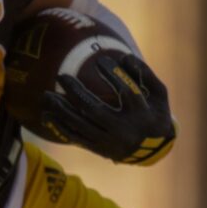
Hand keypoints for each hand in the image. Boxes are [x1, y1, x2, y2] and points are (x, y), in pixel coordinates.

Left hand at [34, 45, 175, 165]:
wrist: (154, 150)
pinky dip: (60, 127)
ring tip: (47, 95)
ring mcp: (110, 142)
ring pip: (81, 126)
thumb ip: (145, 73)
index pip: (126, 92)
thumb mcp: (159, 93)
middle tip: (61, 76)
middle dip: (76, 92)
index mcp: (141, 114)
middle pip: (95, 110)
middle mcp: (124, 129)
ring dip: (62, 110)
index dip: (113, 75)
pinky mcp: (99, 149)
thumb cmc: (155, 114)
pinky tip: (48, 115)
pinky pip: (76, 138)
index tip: (100, 61)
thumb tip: (124, 57)